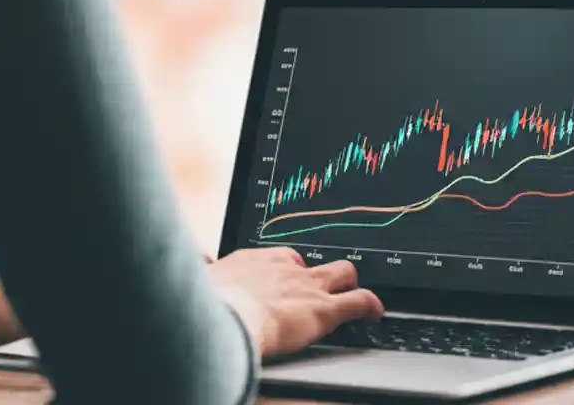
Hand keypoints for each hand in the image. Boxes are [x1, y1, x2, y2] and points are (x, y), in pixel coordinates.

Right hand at [210, 247, 383, 356]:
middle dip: (318, 273)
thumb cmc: (209, 303)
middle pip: (312, 261)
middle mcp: (285, 267)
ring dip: (348, 283)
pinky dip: (370, 306)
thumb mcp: (201, 278)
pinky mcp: (325, 308)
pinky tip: (375, 312)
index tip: (285, 280)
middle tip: (317, 287)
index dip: (286, 271)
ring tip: (352, 292)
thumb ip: (203, 267)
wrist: (227, 316)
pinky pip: (358, 301)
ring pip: (342, 273)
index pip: (279, 259)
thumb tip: (197, 257)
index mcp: (255, 261)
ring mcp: (308, 286)